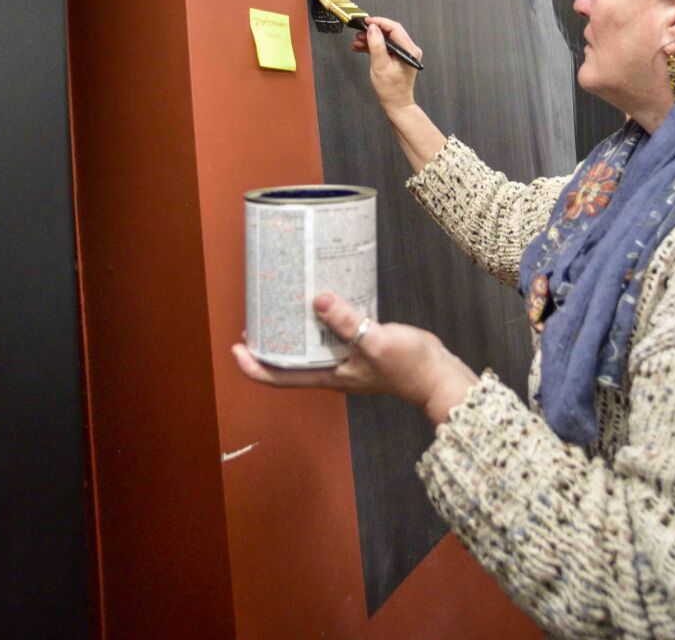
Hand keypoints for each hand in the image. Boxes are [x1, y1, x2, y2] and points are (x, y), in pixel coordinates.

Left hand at [232, 293, 478, 424]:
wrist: (438, 374)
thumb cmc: (409, 368)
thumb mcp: (375, 342)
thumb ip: (347, 322)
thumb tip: (318, 299)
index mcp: (329, 375)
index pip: (280, 377)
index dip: (254, 365)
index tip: (236, 347)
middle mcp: (332, 369)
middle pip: (289, 359)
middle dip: (269, 341)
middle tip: (255, 314)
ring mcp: (347, 358)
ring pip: (309, 344)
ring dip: (293, 327)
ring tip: (281, 302)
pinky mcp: (361, 344)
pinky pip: (332, 331)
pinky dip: (321, 317)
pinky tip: (322, 298)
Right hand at [350, 16, 421, 113]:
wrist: (396, 103)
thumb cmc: (390, 89)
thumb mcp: (380, 65)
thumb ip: (376, 45)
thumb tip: (372, 29)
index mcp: (409, 50)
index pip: (394, 28)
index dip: (379, 22)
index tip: (367, 21)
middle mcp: (409, 50)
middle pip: (390, 32)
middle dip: (373, 31)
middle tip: (359, 33)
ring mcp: (404, 53)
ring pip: (386, 39)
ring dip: (371, 39)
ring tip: (358, 41)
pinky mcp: (398, 57)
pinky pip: (386, 46)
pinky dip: (374, 46)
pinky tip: (362, 47)